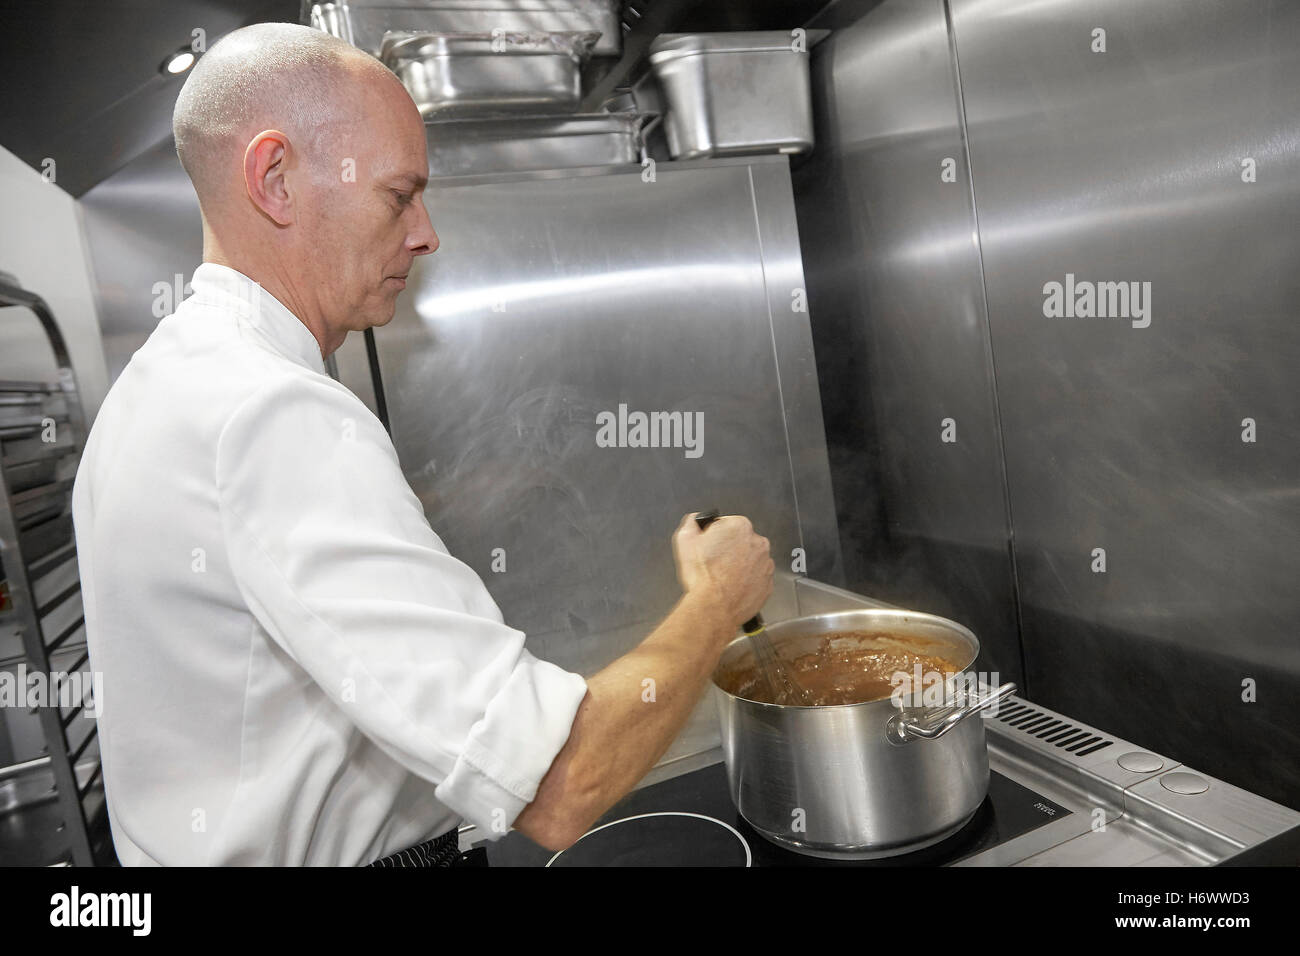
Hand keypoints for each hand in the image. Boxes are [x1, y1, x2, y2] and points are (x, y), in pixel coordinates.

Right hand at [672, 512, 773, 630]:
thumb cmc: (702, 576)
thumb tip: (695, 520)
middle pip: (740, 541)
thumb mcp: (685, 540)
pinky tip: (731, 587)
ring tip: (722, 578)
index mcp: (740, 526)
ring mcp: (766, 564)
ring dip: (739, 565)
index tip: (709, 547)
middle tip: (713, 563)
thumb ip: (692, 522)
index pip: (726, 524)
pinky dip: (746, 581)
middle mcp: (758, 542)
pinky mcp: (768, 584)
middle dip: (728, 549)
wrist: (714, 607)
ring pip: (750, 560)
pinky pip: (756, 578)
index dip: (714, 536)